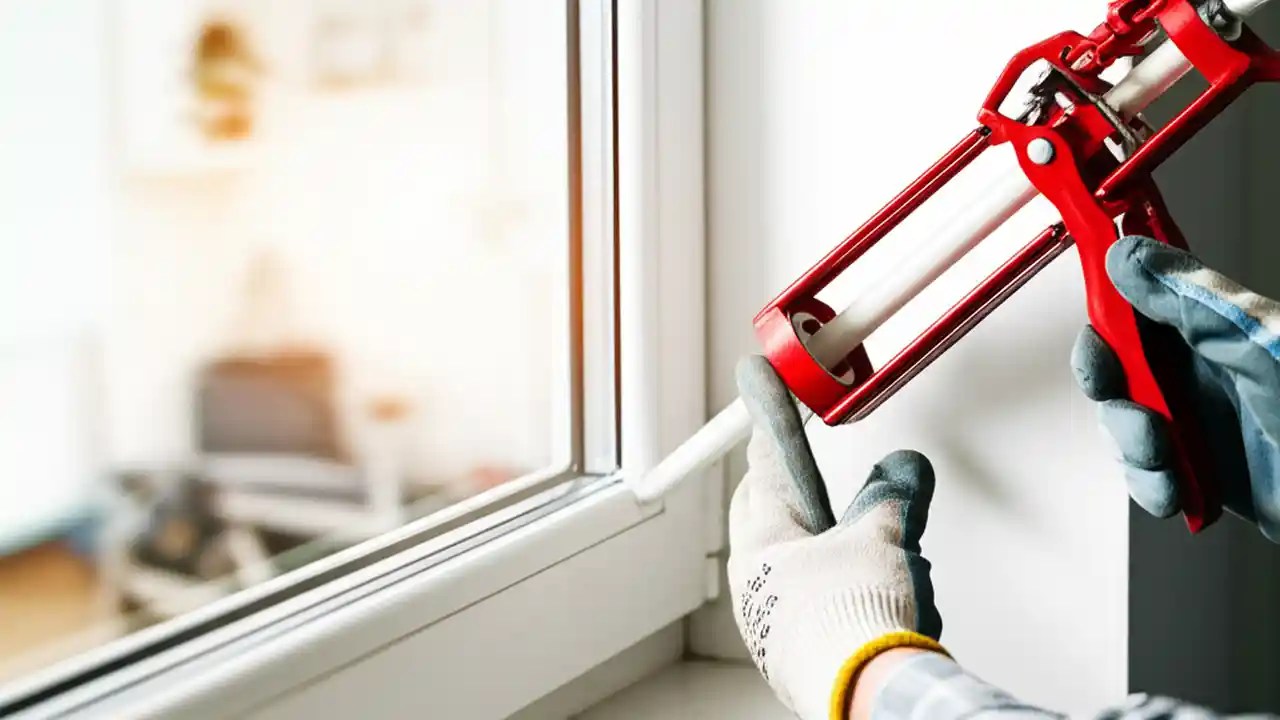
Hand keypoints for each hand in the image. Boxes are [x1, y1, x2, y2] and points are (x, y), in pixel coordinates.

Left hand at [727, 355, 946, 719]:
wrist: (862, 695)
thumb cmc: (854, 621)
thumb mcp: (881, 538)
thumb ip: (893, 495)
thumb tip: (903, 466)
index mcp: (765, 536)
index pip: (768, 457)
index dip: (768, 413)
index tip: (755, 379)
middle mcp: (755, 575)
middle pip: (763, 510)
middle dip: (784, 485)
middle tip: (802, 467)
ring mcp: (768, 614)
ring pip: (787, 558)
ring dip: (821, 543)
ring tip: (867, 551)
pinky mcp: (790, 648)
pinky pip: (804, 600)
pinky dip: (832, 585)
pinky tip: (866, 598)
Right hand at [1071, 235, 1279, 540]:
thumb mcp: (1261, 344)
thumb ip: (1193, 302)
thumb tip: (1131, 256)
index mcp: (1209, 326)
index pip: (1134, 305)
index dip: (1106, 318)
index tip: (1102, 339)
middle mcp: (1195, 370)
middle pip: (1114, 368)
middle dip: (1112, 394)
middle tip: (1138, 411)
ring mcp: (1193, 420)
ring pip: (1121, 424)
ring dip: (1131, 447)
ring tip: (1165, 460)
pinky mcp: (1195, 469)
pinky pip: (1143, 474)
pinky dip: (1150, 485)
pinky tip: (1176, 489)